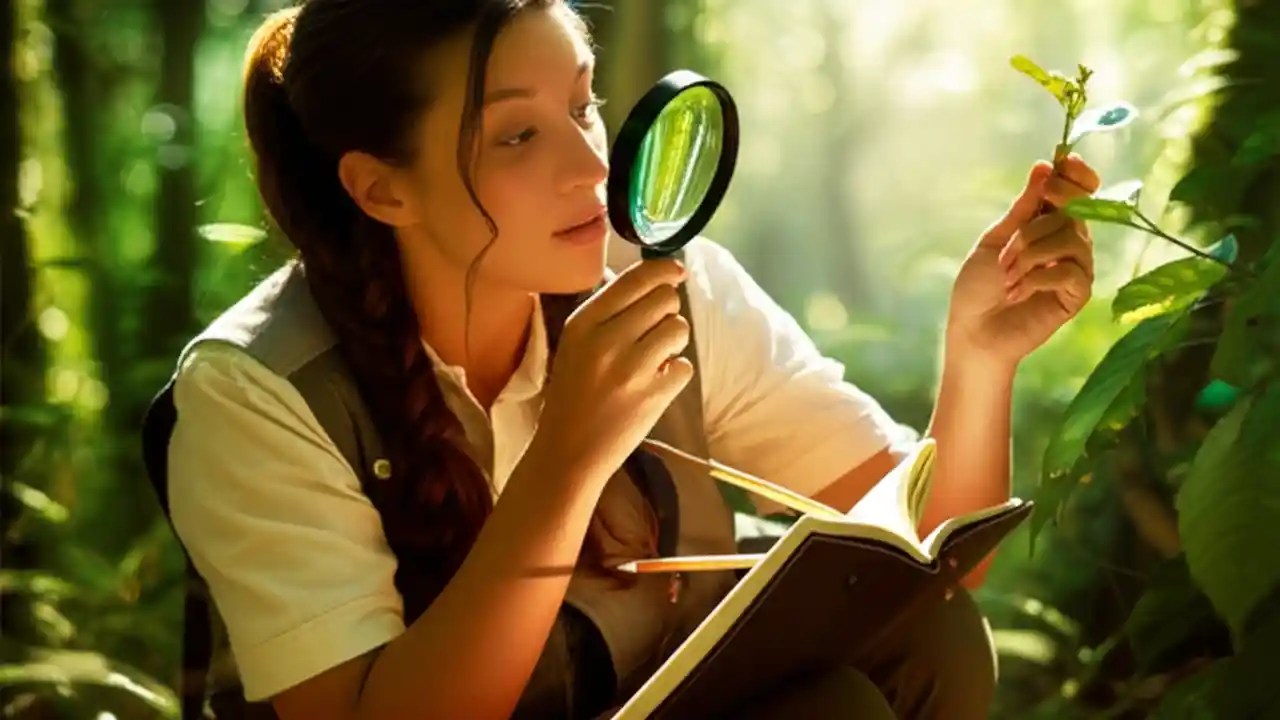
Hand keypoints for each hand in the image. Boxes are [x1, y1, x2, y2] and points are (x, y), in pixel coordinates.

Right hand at [532, 258, 693, 484]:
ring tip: (653, 359)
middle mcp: (607, 341)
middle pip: (665, 299)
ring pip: (678, 328)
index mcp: (583, 323)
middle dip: (666, 311)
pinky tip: (654, 384)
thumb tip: (657, 278)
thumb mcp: (575, 343)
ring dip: (673, 341)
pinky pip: (684, 365)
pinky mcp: (654, 396)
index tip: (676, 272)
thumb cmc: (573, 392)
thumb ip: (610, 311)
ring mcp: (632, 370)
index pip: (635, 279)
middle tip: (651, 332)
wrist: (569, 451)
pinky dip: (675, 373)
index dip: (664, 270)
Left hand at [946, 155, 1100, 368]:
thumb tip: (1043, 167)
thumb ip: (1022, 208)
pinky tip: (1017, 292)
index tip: (1062, 162)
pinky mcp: (1077, 295)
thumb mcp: (995, 240)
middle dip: (1033, 225)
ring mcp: (1076, 268)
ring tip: (1006, 276)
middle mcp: (1068, 243)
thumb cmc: (978, 288)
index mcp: (1047, 225)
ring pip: (1072, 238)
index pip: (1079, 192)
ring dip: (1030, 253)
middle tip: (1009, 242)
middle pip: (1072, 211)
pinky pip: (1071, 271)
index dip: (1076, 175)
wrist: (973, 332)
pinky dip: (1038, 277)